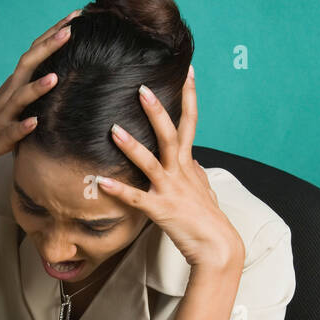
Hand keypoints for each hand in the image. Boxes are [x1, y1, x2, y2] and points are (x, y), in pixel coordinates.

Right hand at [0, 10, 80, 181]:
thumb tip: (50, 76)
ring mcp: (2, 116)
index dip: (52, 35)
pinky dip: (22, 126)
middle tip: (70, 29)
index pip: (33, 54)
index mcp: (12, 86)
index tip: (74, 16)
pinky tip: (34, 122)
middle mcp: (7, 95)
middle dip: (48, 47)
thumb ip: (25, 90)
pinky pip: (12, 132)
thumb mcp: (8, 104)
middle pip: (27, 65)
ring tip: (55, 77)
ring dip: (36, 88)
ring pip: (20, 99)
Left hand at [97, 67, 244, 272]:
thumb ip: (193, 169)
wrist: (217, 246)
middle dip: (157, 111)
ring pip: (150, 162)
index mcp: (189, 163)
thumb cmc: (207, 218)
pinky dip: (118, 190)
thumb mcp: (202, 187)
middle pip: (170, 135)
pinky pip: (136, 198)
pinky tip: (101, 182)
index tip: (188, 72)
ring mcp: (171, 190)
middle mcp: (181, 172)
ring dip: (131, 146)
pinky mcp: (161, 210)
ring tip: (113, 129)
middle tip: (142, 89)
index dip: (190, 97)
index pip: (191, 123)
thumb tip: (191, 156)